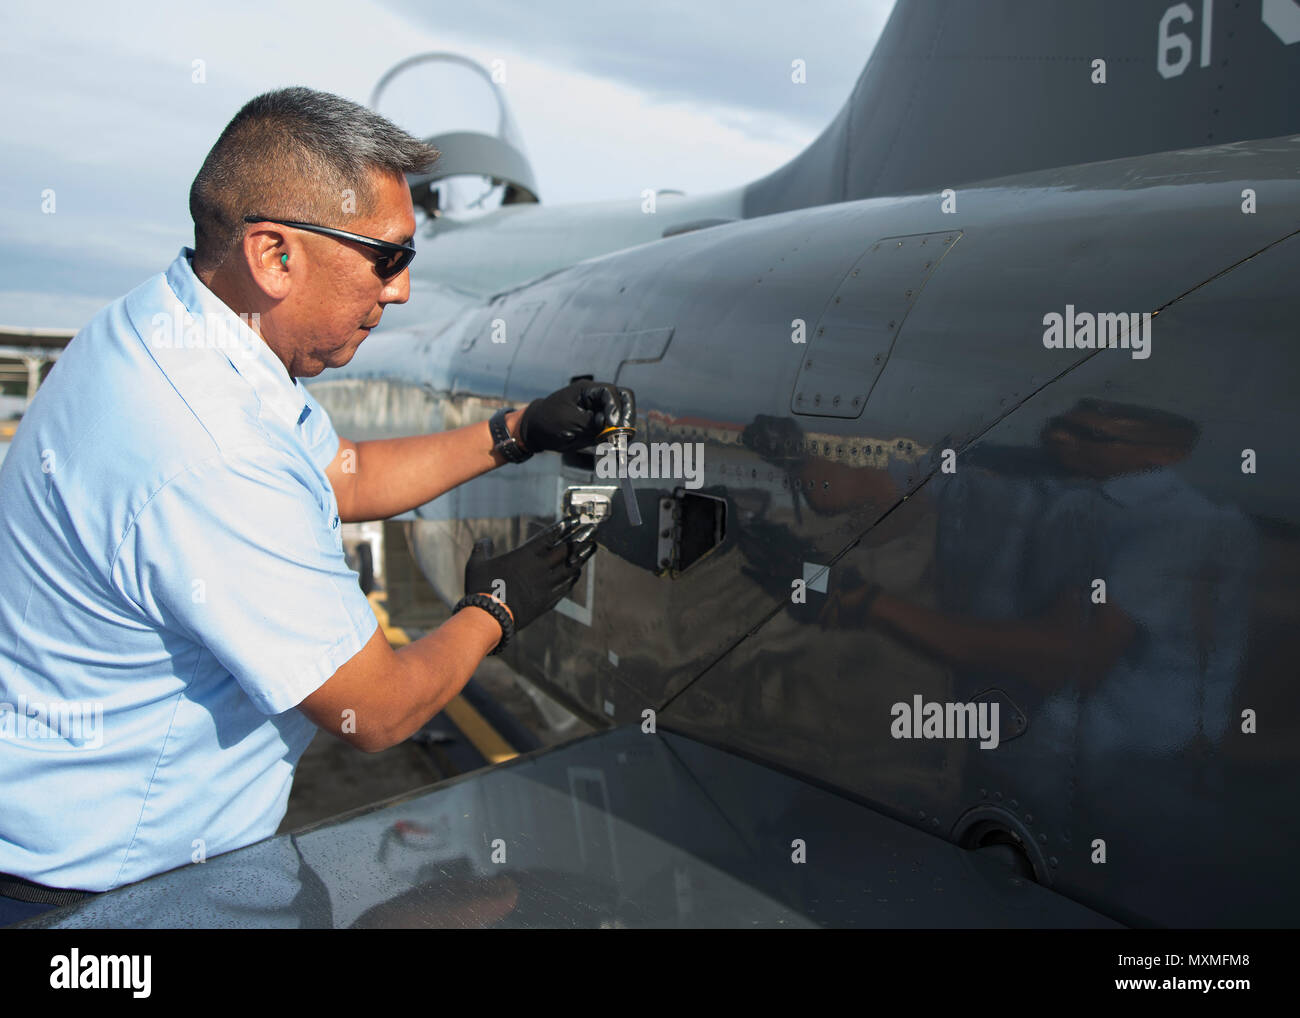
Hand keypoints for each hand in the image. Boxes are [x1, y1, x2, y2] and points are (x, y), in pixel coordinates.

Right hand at [463, 516, 597, 631]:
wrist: (490, 617)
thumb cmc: (481, 588)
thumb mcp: (476, 564)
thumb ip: (482, 549)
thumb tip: (485, 541)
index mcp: (524, 556)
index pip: (548, 537)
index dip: (562, 527)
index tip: (573, 520)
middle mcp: (539, 568)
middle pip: (565, 550)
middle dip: (579, 537)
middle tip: (591, 529)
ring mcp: (545, 586)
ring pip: (569, 568)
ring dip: (582, 557)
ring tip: (591, 547)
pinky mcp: (546, 601)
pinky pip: (565, 587)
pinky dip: (573, 578)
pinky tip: (577, 574)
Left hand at [518, 381, 635, 453]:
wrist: (536, 432)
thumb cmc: (548, 421)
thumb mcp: (569, 421)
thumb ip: (591, 422)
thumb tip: (611, 427)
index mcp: (587, 390)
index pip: (611, 392)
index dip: (614, 407)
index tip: (611, 424)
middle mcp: (597, 398)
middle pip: (623, 399)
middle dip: (626, 415)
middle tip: (623, 433)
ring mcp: (600, 411)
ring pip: (622, 414)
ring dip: (624, 427)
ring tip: (619, 441)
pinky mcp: (599, 425)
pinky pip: (614, 429)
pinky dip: (618, 437)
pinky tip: (614, 445)